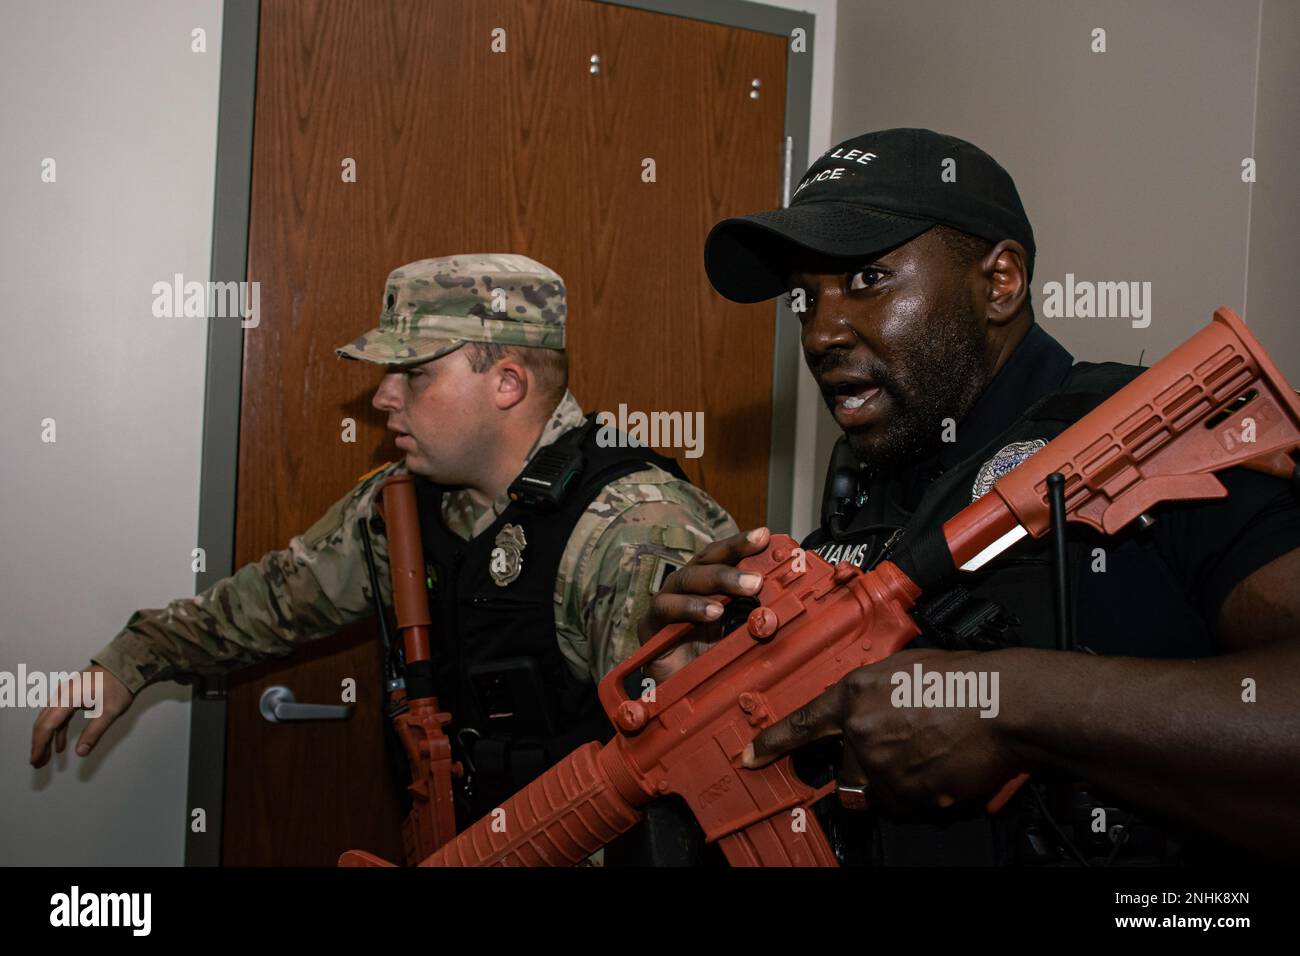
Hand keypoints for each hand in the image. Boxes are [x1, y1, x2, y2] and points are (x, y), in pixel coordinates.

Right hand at [30, 664, 133, 767]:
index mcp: (68, 697)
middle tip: (37, 763)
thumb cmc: (120, 684)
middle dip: (39, 744)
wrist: (127, 663)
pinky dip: (58, 730)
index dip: (39, 745)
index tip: (36, 760)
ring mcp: (66, 692)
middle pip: (43, 722)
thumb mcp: (110, 711)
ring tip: (46, 758)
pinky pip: (59, 714)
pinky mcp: (72, 693)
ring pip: (49, 718)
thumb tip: (81, 752)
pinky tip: (60, 745)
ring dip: (46, 738)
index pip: (46, 725)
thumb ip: (94, 732)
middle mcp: (62, 693)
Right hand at [637, 527, 770, 683]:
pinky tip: (713, 611)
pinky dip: (690, 607)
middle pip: (705, 560)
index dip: (742, 544)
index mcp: (706, 585)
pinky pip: (667, 609)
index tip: (765, 536)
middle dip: (735, 560)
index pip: (723, 555)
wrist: (681, 698)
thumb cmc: (714, 664)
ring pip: (687, 578)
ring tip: (749, 588)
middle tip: (763, 574)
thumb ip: (759, 617)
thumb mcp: (742, 637)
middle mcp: (685, 588)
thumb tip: (792, 600)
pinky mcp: (649, 625)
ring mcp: (665, 604)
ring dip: (719, 580)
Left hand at [743, 648, 1023, 817]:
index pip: (801, 724)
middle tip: (903, 753)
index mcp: (855, 695)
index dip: (770, 745)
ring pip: (878, 791)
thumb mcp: (903, 668)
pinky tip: (944, 767)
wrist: (1002, 704)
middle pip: (846, 773)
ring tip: (931, 755)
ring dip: (898, 782)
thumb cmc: (962, 680)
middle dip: (868, 770)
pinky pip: (908, 805)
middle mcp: (861, 733)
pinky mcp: (910, 796)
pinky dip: (923, 794)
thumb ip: (873, 692)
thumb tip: (867, 711)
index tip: (748, 758)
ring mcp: (884, 768)